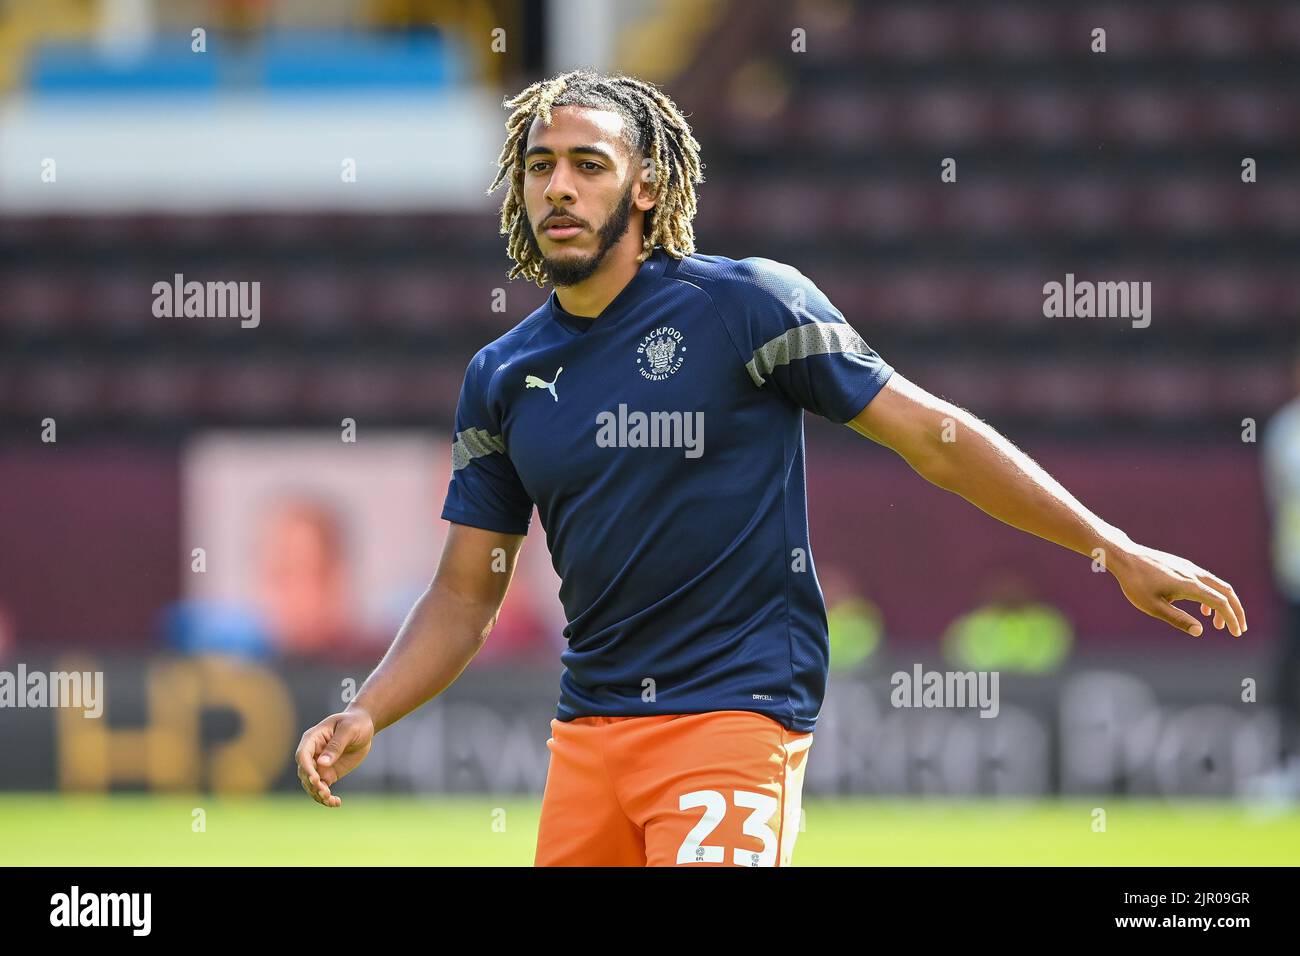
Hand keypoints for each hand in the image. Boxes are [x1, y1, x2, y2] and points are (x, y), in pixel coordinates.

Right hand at [295, 708, 374, 807]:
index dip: (306, 769)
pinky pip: (322, 789)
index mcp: (312, 738)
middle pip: (304, 772)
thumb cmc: (355, 723)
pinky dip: (326, 798)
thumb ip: (336, 745)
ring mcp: (319, 765)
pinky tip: (336, 803)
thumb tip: (322, 763)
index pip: (303, 755)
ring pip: (311, 784)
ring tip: (331, 800)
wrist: (364, 727)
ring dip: (318, 794)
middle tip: (325, 793)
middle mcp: (312, 753)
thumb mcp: (349, 730)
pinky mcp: (328, 774)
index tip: (315, 780)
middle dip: (312, 785)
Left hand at [1106, 541, 1246, 637]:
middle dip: (1236, 611)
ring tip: (1218, 624)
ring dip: (1223, 604)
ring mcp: (1189, 568)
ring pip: (1217, 586)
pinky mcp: (1183, 566)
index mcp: (1190, 585)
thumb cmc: (1135, 583)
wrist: (1124, 557)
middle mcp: (1194, 574)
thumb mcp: (1153, 606)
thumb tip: (1200, 631)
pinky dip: (1212, 596)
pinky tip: (1203, 609)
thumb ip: (1177, 619)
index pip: (1220, 603)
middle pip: (1226, 592)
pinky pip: (1206, 581)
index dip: (1231, 618)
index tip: (1236, 633)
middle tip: (1239, 629)